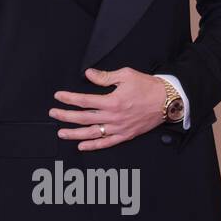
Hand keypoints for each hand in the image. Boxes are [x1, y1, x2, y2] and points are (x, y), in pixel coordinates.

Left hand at [49, 66, 168, 149]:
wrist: (166, 100)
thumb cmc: (147, 86)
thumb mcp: (126, 75)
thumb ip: (105, 77)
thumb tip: (88, 74)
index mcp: (112, 101)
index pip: (84, 101)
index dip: (69, 99)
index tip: (58, 97)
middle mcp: (114, 117)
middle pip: (84, 118)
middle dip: (66, 116)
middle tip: (53, 114)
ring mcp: (119, 128)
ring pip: (92, 133)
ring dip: (74, 134)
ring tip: (61, 133)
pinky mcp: (126, 135)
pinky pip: (107, 143)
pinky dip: (93, 146)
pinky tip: (81, 146)